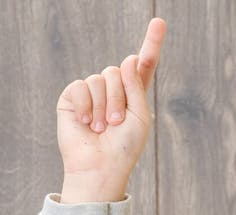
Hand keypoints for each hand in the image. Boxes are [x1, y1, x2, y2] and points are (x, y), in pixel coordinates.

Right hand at [56, 17, 166, 190]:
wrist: (101, 167)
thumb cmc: (124, 148)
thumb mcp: (140, 116)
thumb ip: (136, 86)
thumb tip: (127, 58)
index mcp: (133, 94)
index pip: (143, 65)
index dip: (151, 44)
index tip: (159, 23)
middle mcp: (113, 90)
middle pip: (117, 71)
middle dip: (119, 98)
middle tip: (116, 124)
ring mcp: (92, 92)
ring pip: (100, 78)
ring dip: (104, 107)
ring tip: (101, 128)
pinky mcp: (73, 97)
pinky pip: (81, 86)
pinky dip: (86, 106)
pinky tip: (85, 124)